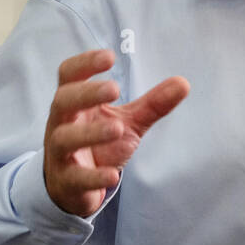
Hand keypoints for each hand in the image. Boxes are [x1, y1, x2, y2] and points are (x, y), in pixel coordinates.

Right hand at [42, 49, 189, 216]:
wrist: (74, 186)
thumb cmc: (98, 144)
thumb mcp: (128, 122)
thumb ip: (152, 104)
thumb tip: (184, 83)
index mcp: (75, 103)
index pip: (69, 75)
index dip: (85, 63)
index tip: (110, 57)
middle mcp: (62, 123)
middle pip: (62, 101)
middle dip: (86, 93)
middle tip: (115, 89)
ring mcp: (60, 153)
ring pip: (65, 139)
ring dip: (90, 132)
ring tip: (117, 128)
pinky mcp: (67, 180)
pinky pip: (76, 178)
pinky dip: (93, 176)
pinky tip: (113, 176)